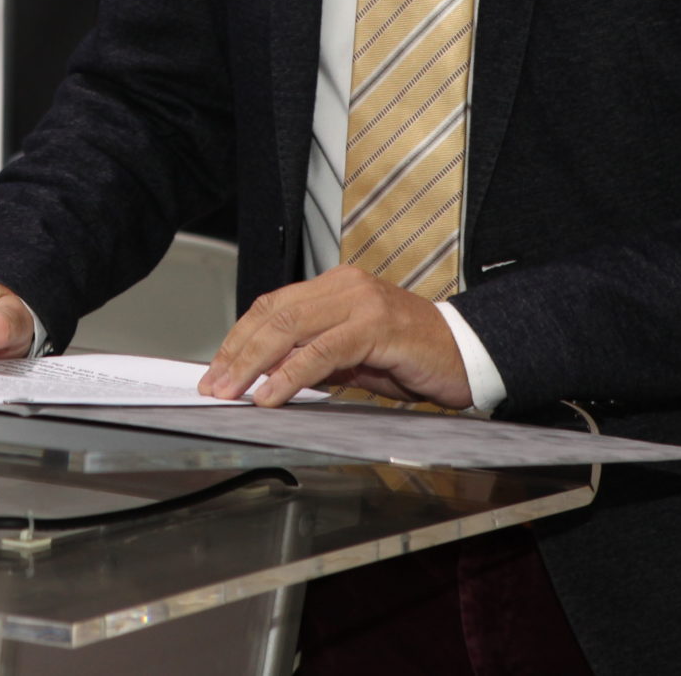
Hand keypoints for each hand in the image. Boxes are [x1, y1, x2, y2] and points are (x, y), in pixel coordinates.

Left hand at [197, 265, 471, 408]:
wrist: (466, 354)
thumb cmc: (411, 357)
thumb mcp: (351, 358)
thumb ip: (312, 358)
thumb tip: (265, 375)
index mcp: (335, 286)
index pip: (272, 306)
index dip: (240, 337)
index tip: (217, 368)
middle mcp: (344, 286)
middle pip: (274, 314)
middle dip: (238, 352)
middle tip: (214, 385)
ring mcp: (361, 303)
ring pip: (291, 328)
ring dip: (255, 364)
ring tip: (234, 391)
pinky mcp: (376, 327)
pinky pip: (322, 351)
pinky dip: (292, 375)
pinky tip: (273, 394)